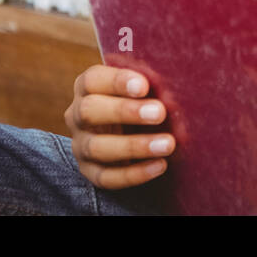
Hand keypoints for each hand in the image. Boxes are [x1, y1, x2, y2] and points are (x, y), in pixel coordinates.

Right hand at [65, 65, 175, 188]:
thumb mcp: (142, 87)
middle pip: (89, 111)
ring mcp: (81, 145)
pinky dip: (134, 174)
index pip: (92, 80)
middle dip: (124, 111)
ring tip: (168, 144)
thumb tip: (178, 80)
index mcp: (88, 87)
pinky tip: (160, 165)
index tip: (144, 85)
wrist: (130, 130)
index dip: (116, 81)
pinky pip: (106, 177)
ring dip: (134, 146)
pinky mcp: (89, 171)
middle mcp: (78, 115)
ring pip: (98, 148)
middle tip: (159, 112)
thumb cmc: (141, 99)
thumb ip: (151, 82)